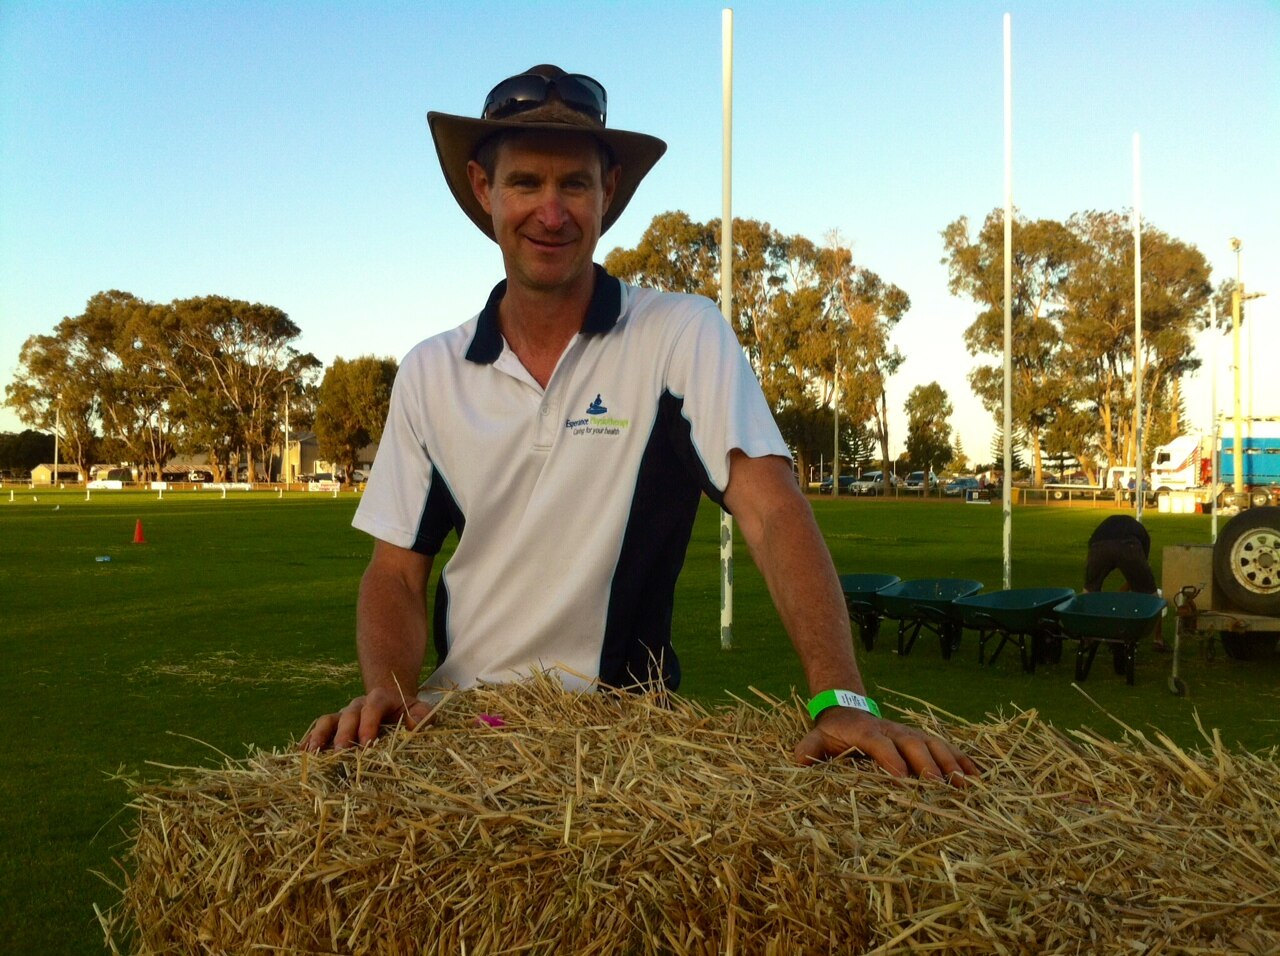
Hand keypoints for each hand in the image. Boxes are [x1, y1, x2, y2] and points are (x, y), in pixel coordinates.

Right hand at [300, 686, 434, 751]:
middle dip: (344, 733)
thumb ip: (422, 715)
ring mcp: (343, 715)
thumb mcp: (419, 709)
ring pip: (328, 720)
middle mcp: (357, 705)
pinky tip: (300, 754)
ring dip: (319, 736)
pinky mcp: (334, 726)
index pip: (372, 707)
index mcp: (380, 699)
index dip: (369, 724)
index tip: (367, 743)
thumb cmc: (407, 712)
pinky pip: (318, 730)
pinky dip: (308, 740)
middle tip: (340, 752)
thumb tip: (415, 727)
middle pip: (348, 715)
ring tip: (312, 754)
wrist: (392, 703)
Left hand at [794, 707, 977, 782]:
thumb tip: (799, 761)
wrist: (848, 710)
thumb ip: (809, 750)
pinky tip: (979, 777)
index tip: (902, 778)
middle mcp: (893, 732)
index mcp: (866, 733)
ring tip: (968, 786)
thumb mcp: (817, 739)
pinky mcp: (923, 739)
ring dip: (951, 764)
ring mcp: (911, 734)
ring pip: (935, 745)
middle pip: (914, 745)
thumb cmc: (833, 734)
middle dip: (927, 764)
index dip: (890, 760)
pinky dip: (963, 761)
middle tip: (940, 787)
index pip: (880, 745)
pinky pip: (947, 748)